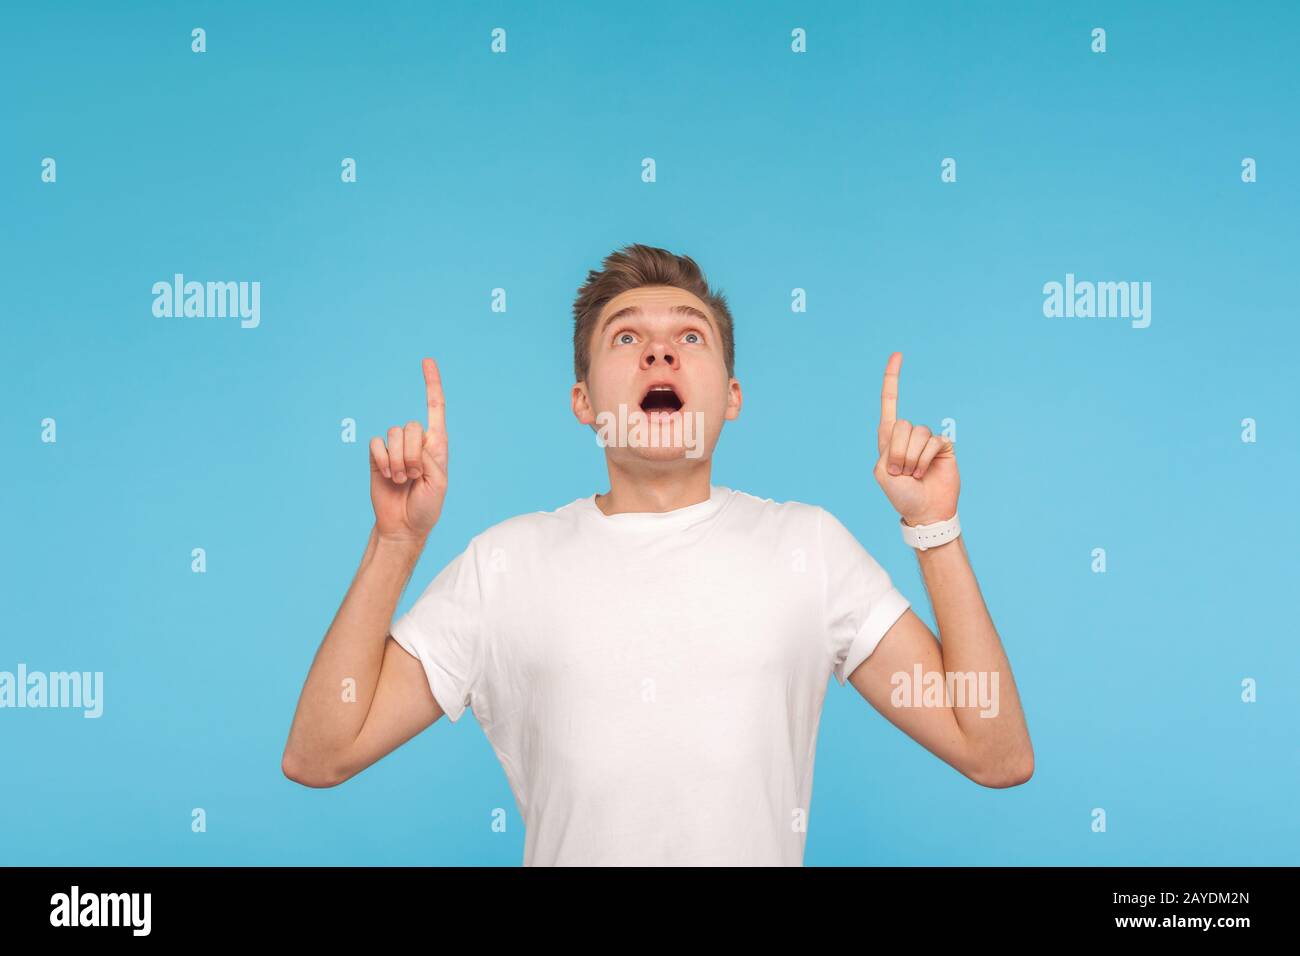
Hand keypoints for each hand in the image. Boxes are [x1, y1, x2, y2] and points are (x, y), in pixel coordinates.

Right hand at [369, 358, 448, 543]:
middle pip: (411, 426)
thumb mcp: (439, 483)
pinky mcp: (377, 456)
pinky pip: (376, 444)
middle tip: (415, 476)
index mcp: (436, 444)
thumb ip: (430, 459)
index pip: (435, 408)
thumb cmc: (427, 506)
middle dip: (412, 454)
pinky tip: (387, 476)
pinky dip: (382, 461)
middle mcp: (416, 442)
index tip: (427, 361)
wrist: (404, 525)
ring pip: (393, 435)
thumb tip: (413, 445)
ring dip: (398, 461)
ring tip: (402, 480)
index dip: (432, 384)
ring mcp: (395, 448)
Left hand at [873, 351, 958, 524]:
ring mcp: (927, 440)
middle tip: (901, 472)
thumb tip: (910, 433)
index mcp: (889, 438)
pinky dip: (926, 460)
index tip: (897, 355)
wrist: (925, 511)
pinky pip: (934, 442)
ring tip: (913, 474)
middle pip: (902, 425)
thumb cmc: (901, 495)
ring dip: (912, 459)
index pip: (889, 404)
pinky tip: (926, 472)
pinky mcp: (943, 446)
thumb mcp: (882, 472)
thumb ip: (888, 447)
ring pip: (918, 434)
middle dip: (898, 452)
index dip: (892, 380)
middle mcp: (908, 436)